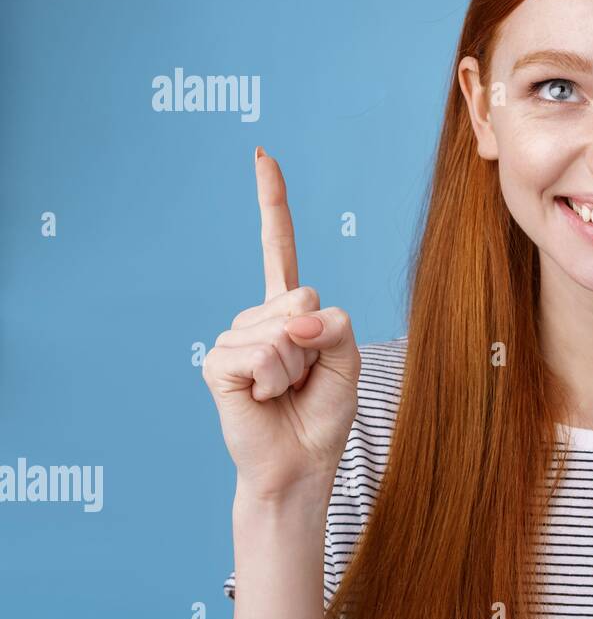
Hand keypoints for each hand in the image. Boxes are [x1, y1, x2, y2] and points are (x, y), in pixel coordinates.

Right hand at [202, 146, 361, 500]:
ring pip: (286, 330)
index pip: (280, 247)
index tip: (261, 154)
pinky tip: (265, 398)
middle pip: (305, 297)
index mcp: (290, 311)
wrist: (299, 464)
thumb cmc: (321, 415)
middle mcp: (259, 318)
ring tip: (285, 392)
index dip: (271, 201)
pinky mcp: (218, 363)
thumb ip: (337, 328)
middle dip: (319, 342)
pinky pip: (263, 353)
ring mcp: (235, 337)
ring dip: (297, 368)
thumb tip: (297, 318)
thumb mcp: (348, 363)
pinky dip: (275, 380)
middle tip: (305, 378)